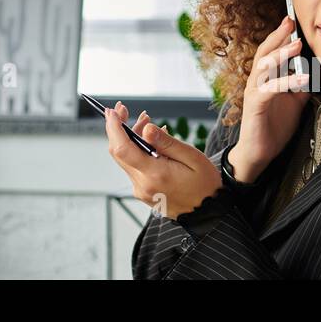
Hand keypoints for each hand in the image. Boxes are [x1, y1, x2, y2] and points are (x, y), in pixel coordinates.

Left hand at [103, 101, 221, 219]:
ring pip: (125, 159)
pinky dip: (137, 152)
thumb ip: (167, 143)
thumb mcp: (192, 157)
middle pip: (118, 153)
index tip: (112, 112)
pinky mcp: (143, 192)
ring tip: (146, 122)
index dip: (114, 128)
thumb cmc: (205, 184)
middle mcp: (143, 184)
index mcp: (156, 174)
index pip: (123, 149)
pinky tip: (150, 142)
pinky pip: (133, 168)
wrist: (208, 212)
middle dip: (118, 128)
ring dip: (130, 139)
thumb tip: (145, 129)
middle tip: (124, 109)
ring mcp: (141, 190)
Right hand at [229, 16, 312, 182]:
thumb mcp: (294, 102)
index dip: (281, 36)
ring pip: (265, 66)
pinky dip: (287, 81)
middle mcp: (257, 81)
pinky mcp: (255, 105)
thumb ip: (301, 86)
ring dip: (281, 54)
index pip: (272, 52)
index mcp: (266, 79)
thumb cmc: (274, 126)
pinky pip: (271, 89)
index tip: (292, 22)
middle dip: (278, 36)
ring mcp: (254, 92)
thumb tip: (314, 73)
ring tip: (297, 45)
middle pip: (265, 52)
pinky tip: (302, 78)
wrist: (259, 151)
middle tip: (290, 22)